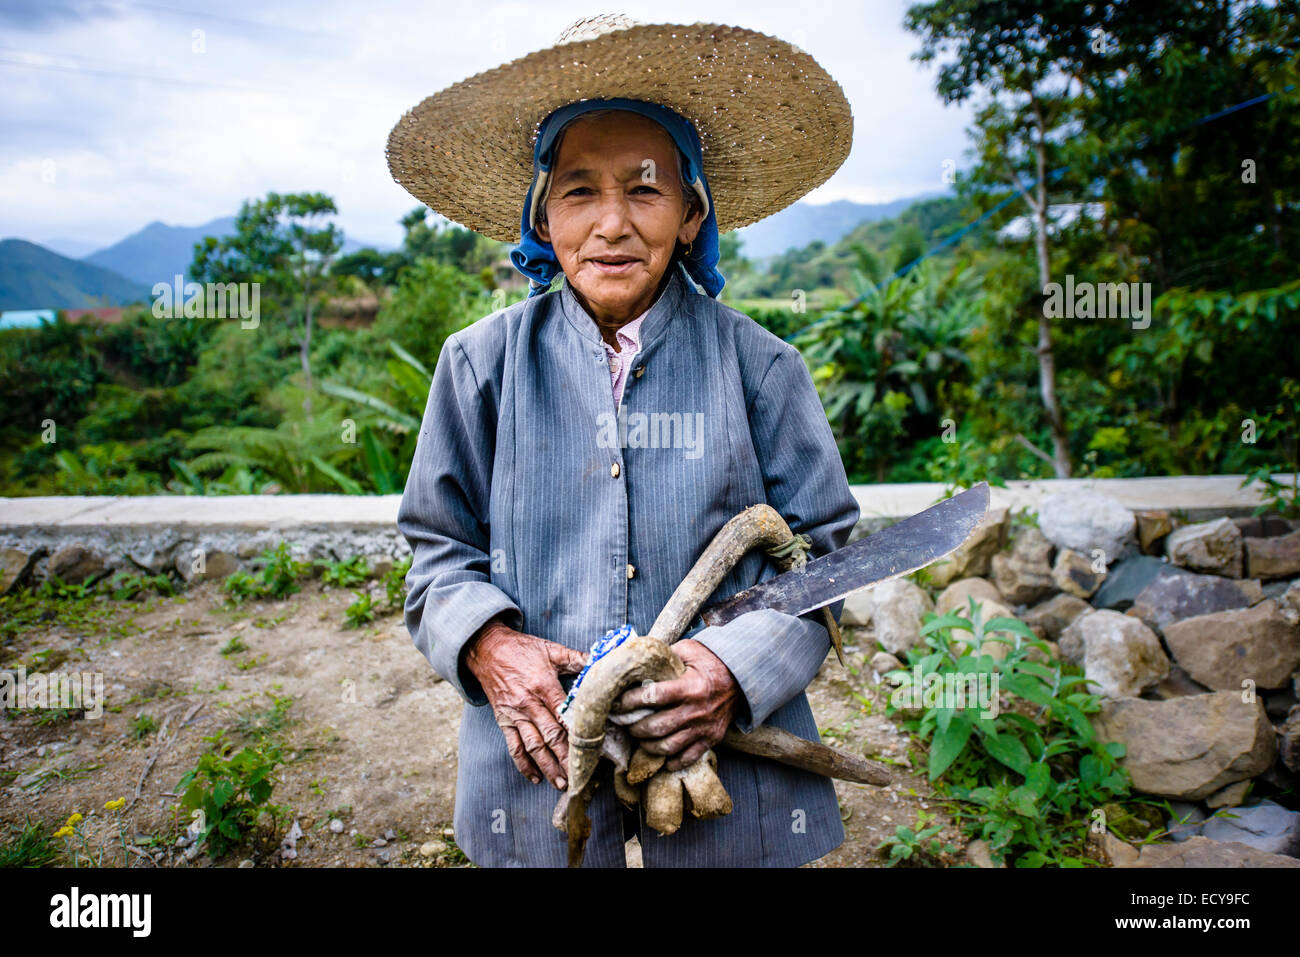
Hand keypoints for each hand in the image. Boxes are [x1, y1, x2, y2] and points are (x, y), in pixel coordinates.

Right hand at [465, 618, 587, 790]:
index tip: (591, 748)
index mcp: (543, 685)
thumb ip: (576, 658)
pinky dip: (523, 764)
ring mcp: (515, 715)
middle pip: (551, 735)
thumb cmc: (521, 649)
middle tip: (579, 776)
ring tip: (560, 783)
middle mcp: (529, 704)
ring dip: (547, 766)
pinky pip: (513, 746)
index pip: (564, 714)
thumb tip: (600, 661)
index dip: (577, 732)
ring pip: (533, 746)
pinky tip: (535, 777)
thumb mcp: (551, 649)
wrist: (487, 649)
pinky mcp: (504, 721)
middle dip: (565, 758)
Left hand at [610, 638, 740, 770]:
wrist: (743, 678)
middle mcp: (696, 710)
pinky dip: (672, 761)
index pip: (653, 696)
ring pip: (669, 746)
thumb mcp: (689, 650)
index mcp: (689, 686)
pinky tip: (661, 757)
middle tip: (625, 724)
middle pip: (657, 727)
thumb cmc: (711, 662)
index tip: (617, 703)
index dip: (630, 701)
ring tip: (639, 739)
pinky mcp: (711, 739)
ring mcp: (704, 727)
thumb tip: (637, 658)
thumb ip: (665, 655)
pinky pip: (688, 757)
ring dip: (648, 746)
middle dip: (635, 728)